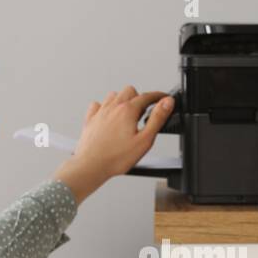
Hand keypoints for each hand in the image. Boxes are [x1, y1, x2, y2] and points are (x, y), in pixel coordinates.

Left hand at [53, 86, 173, 202]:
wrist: (91, 166)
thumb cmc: (116, 157)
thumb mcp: (145, 140)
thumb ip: (158, 118)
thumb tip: (167, 102)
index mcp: (128, 111)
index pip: (147, 96)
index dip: (158, 96)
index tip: (163, 98)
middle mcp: (113, 107)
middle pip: (130, 91)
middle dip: (139, 98)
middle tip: (144, 112)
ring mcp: (100, 112)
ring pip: (113, 95)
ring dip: (123, 100)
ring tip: (128, 114)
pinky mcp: (91, 120)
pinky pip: (98, 105)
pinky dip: (105, 107)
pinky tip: (109, 116)